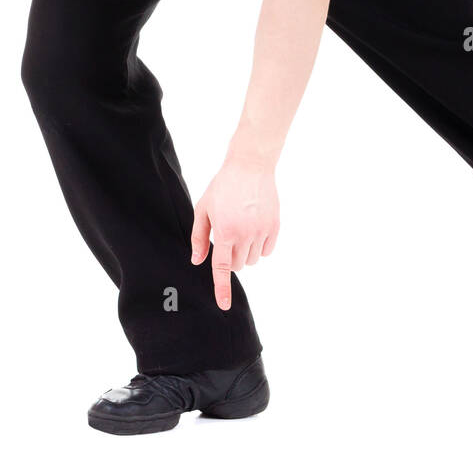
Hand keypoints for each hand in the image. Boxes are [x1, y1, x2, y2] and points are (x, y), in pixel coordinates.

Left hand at [190, 151, 279, 309]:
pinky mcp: (274, 227)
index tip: (225, 306)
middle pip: (237, 265)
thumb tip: (197, 261)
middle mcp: (244, 234)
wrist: (251, 166)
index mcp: (224, 231)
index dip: (222, 288)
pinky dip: (260, 247)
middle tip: (227, 237)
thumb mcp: (203, 208)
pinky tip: (255, 229)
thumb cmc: (223, 186)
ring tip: (241, 229)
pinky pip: (266, 251)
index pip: (221, 268)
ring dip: (245, 253)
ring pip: (252, 260)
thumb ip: (199, 237)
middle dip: (230, 258)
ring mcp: (261, 231)